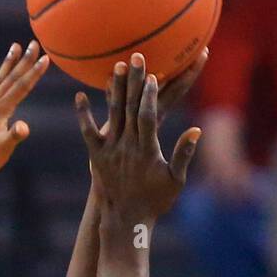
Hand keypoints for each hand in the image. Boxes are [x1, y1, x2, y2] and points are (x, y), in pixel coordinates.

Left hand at [0, 41, 49, 182]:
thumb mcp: (0, 151)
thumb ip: (12, 137)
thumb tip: (24, 127)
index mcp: (0, 111)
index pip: (21, 88)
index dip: (34, 73)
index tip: (45, 58)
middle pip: (11, 79)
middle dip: (24, 61)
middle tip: (34, 43)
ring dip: (7, 64)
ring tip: (14, 46)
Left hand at [75, 53, 201, 220]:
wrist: (126, 219)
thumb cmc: (155, 200)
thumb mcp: (175, 180)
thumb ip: (184, 154)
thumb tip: (197, 130)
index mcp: (147, 150)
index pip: (147, 116)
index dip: (149, 96)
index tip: (154, 75)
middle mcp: (127, 146)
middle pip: (130, 108)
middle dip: (134, 81)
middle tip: (136, 57)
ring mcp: (110, 150)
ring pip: (112, 115)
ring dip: (114, 90)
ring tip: (116, 67)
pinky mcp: (96, 156)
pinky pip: (88, 132)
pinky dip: (83, 115)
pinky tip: (79, 95)